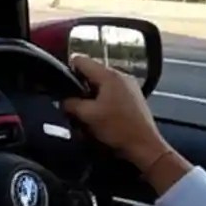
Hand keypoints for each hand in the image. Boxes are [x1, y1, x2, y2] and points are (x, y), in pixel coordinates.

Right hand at [63, 54, 188, 193]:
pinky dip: (102, 98)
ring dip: (90, 94)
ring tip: (86, 111)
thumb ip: (70, 104)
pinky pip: (111, 90)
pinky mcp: (133, 96)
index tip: (61, 86)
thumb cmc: (117, 128)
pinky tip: (100, 114)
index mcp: (109, 75)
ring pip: (100, 82)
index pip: (80, 60)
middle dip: (79, 86)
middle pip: (91, 72)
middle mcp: (120, 75)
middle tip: (72, 103)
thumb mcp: (88, 115)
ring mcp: (129, 85)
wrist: (145, 145)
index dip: (67, 70)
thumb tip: (62, 101)